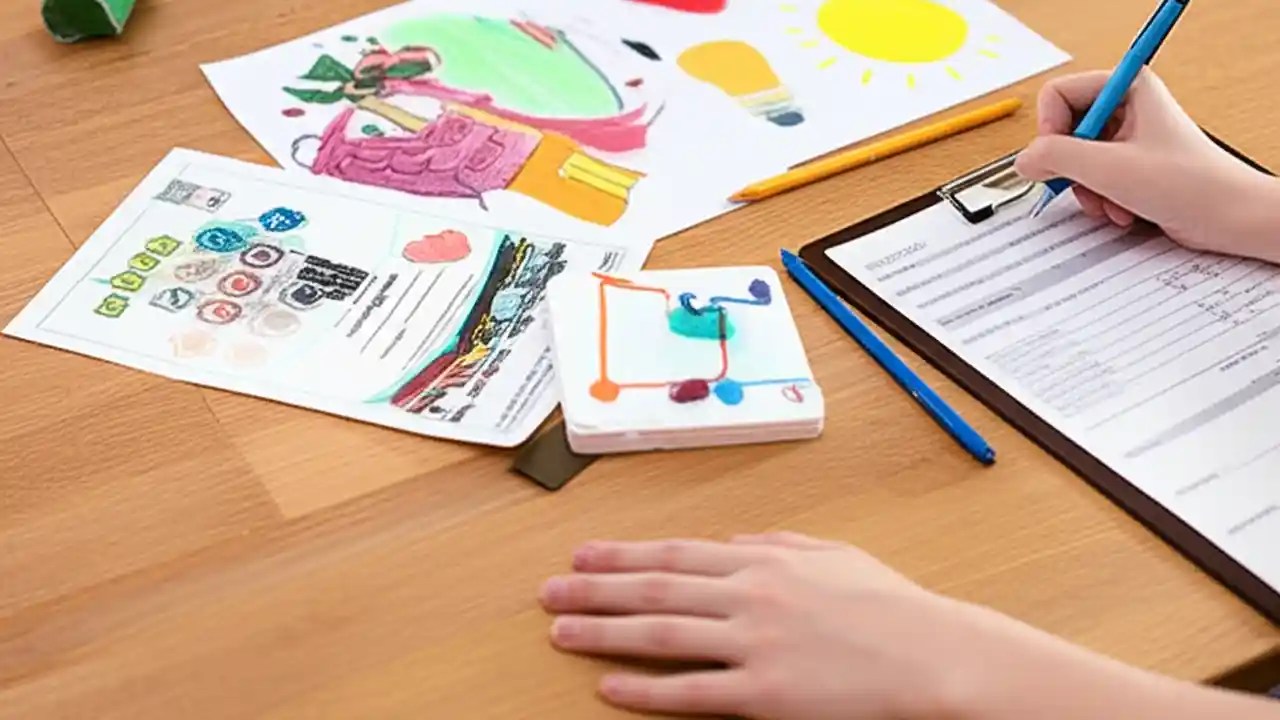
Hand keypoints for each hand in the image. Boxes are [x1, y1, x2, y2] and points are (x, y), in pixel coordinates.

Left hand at [538, 532, 1107, 719]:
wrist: (934, 657)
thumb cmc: (891, 607)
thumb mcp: (835, 556)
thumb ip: (778, 544)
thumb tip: (732, 539)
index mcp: (764, 561)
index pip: (675, 555)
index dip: (623, 555)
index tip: (584, 554)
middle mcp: (749, 596)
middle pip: (654, 591)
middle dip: (595, 589)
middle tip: (550, 590)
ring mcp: (754, 645)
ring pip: (660, 636)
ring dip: (603, 632)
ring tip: (560, 631)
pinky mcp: (765, 695)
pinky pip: (693, 693)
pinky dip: (646, 690)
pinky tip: (609, 686)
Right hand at [1014, 70, 1279, 261]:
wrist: (1227, 216)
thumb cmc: (1189, 184)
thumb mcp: (1109, 168)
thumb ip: (1056, 158)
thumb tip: (1023, 160)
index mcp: (1127, 87)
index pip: (1057, 94)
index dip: (1050, 129)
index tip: (1060, 157)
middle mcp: (1127, 106)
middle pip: (1063, 130)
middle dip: (1071, 166)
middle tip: (1085, 182)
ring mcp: (1128, 137)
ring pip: (1075, 158)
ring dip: (1086, 188)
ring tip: (1109, 201)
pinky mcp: (1130, 164)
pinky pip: (1092, 177)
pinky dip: (1099, 198)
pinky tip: (1120, 209)